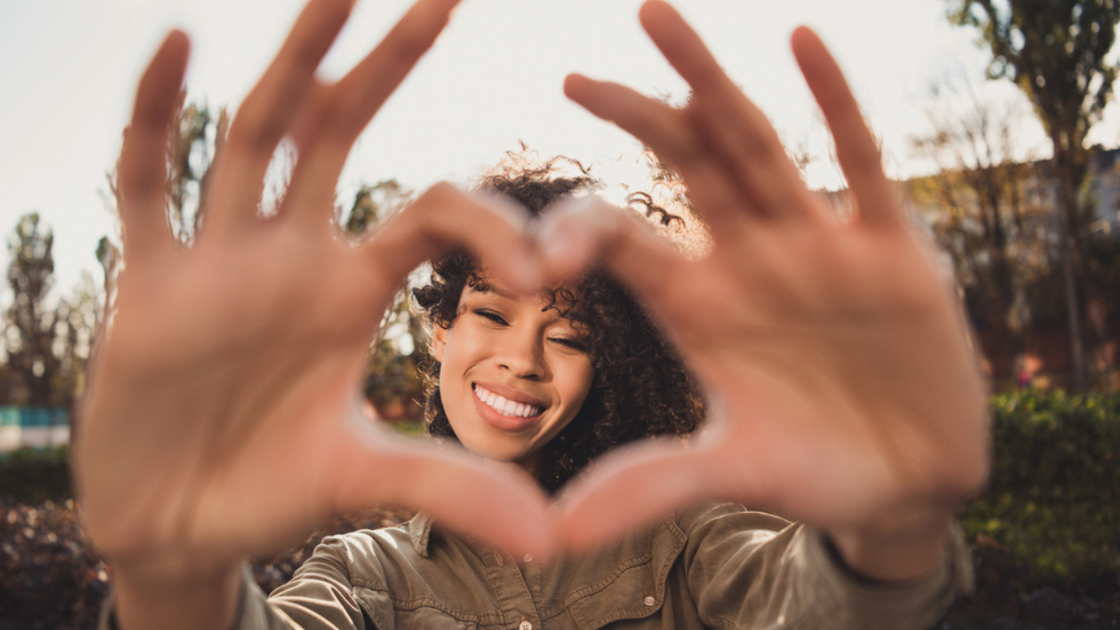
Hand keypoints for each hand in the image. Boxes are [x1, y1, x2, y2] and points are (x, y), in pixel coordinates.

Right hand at [74, 0, 552, 595]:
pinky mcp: (148, 281)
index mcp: (351, 290)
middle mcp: (290, 254)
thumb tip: (549, 541)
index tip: (548, 271)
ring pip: (257, 137)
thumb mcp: (363, 481)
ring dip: (293, 63)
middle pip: (344, 136)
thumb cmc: (268, 492)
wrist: (176, 523)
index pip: (432, 216)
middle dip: (386, 66)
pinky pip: (147, 182)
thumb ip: (448, 491)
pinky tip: (176, 44)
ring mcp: (218, 258)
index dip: (491, 228)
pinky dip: (157, 119)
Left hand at [543, 1, 988, 578]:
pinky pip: (860, 162)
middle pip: (678, 169)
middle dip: (631, 117)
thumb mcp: (729, 473)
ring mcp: (817, 244)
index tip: (532, 254)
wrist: (909, 481)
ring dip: (708, 81)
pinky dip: (834, 103)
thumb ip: (648, 488)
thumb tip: (552, 539)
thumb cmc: (812, 471)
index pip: (623, 242)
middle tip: (570, 73)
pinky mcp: (892, 248)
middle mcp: (747, 258)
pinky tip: (800, 40)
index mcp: (696, 303)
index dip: (577, 233)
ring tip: (653, 16)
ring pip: (754, 145)